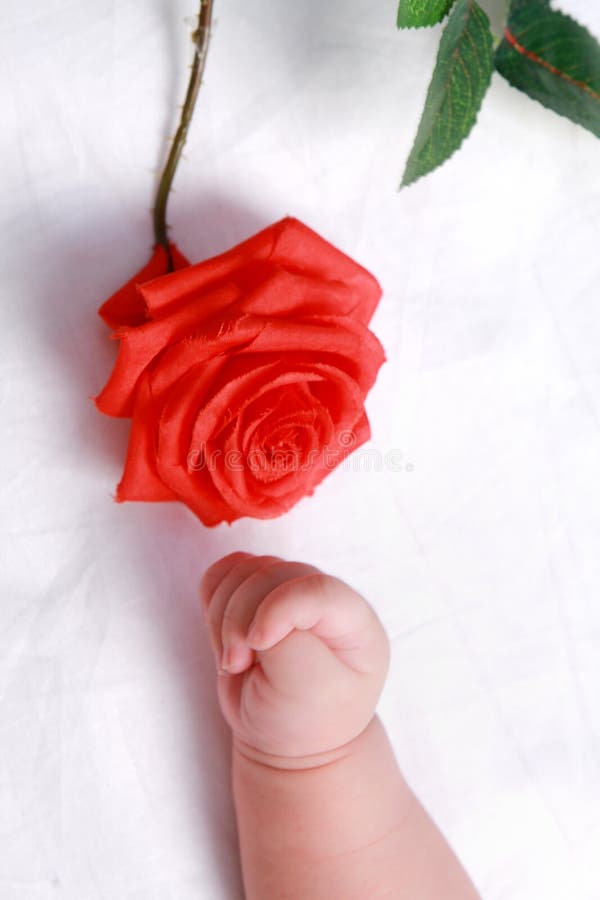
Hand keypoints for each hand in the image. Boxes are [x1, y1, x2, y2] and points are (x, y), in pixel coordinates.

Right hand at [200, 552, 389, 767]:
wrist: (288, 741)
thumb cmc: (308, 719)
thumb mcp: (310, 691)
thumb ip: (287, 646)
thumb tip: (253, 620)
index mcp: (355, 620)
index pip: (317, 589)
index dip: (278, 609)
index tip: (257, 647)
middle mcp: (322, 598)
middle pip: (271, 573)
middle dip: (241, 620)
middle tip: (237, 666)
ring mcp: (287, 592)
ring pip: (242, 571)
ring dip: (224, 617)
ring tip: (236, 660)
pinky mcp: (253, 596)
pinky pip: (222, 576)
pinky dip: (213, 604)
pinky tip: (225, 640)